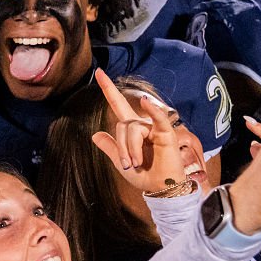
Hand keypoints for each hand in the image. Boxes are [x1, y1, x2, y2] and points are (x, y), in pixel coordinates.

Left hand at [89, 70, 196, 196]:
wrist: (160, 188)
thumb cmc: (144, 175)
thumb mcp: (121, 163)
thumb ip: (110, 147)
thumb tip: (95, 134)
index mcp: (131, 130)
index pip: (118, 105)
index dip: (108, 89)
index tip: (99, 72)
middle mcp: (142, 125)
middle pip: (122, 125)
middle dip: (122, 147)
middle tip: (129, 165)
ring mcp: (154, 127)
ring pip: (132, 129)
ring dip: (131, 149)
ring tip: (137, 163)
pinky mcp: (165, 133)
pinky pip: (157, 118)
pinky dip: (152, 109)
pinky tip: (145, 102)